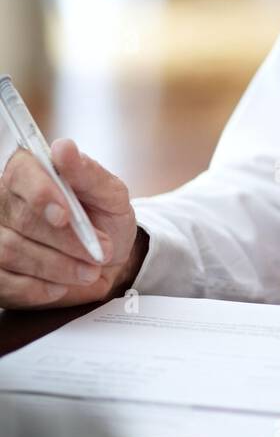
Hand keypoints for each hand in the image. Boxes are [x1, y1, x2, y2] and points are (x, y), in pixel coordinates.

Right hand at [0, 139, 140, 309]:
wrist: (105, 257)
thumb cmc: (104, 218)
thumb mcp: (111, 195)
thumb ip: (89, 174)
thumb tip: (64, 148)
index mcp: (31, 170)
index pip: (21, 173)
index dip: (40, 194)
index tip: (65, 215)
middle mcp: (5, 200)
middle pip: (20, 219)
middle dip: (64, 241)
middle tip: (99, 253)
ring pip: (10, 252)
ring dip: (56, 267)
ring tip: (89, 272)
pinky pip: (5, 283)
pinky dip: (37, 289)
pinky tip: (60, 286)